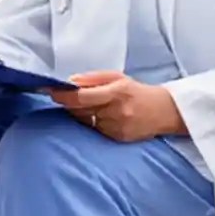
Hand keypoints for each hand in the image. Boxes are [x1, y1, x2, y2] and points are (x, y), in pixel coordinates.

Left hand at [48, 71, 186, 141]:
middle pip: (81, 111)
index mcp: (116, 92)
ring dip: (82, 114)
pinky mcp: (118, 138)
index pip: (82, 97)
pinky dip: (93, 123)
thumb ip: (92, 79)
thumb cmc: (136, 91)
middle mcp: (116, 111)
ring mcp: (117, 127)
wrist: (164, 111)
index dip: (63, 96)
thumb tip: (69, 82)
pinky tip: (103, 117)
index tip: (51, 92)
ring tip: (93, 106)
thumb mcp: (116, 77)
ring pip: (86, 121)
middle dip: (69, 104)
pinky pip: (96, 130)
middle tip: (63, 97)